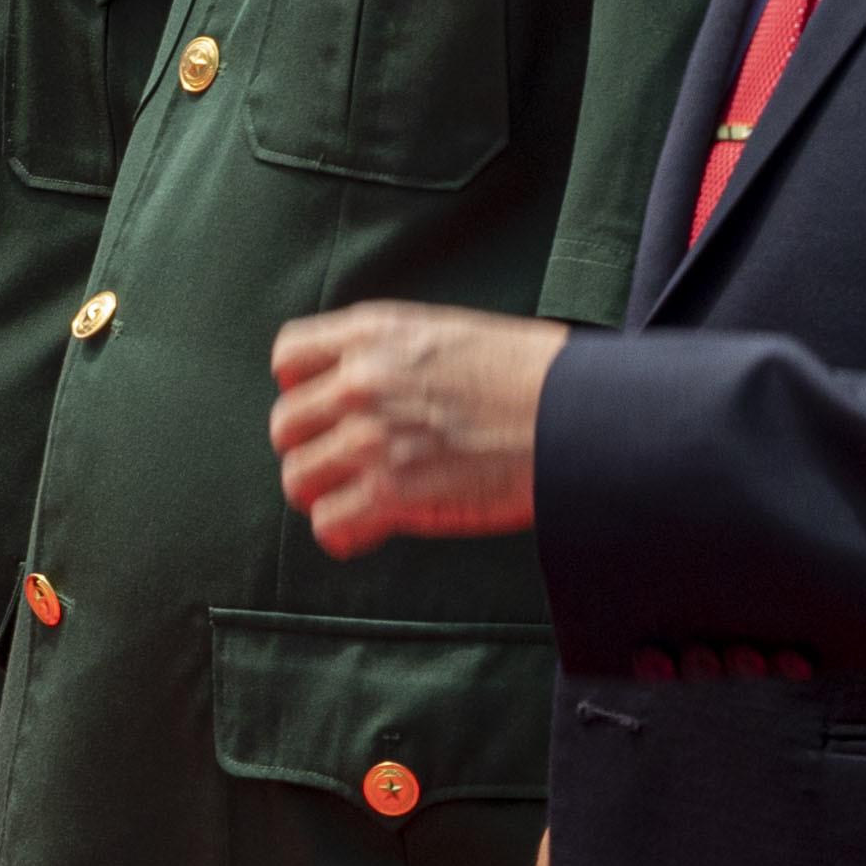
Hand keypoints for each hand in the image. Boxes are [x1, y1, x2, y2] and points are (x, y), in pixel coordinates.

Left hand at [272, 303, 565, 556]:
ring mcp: (372, 438)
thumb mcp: (451, 335)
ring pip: (298, 479)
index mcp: (374, 332)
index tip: (331, 408)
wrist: (579, 415)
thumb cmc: (533, 376)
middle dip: (313, 448)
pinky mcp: (392, 493)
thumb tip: (360, 387)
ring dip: (324, 494)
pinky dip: (344, 533)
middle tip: (349, 464)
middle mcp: (360, 380)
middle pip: (285, 426)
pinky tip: (370, 529)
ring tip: (358, 499)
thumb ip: (393, 357)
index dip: (304, 388)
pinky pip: (329, 525)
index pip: (289, 356)